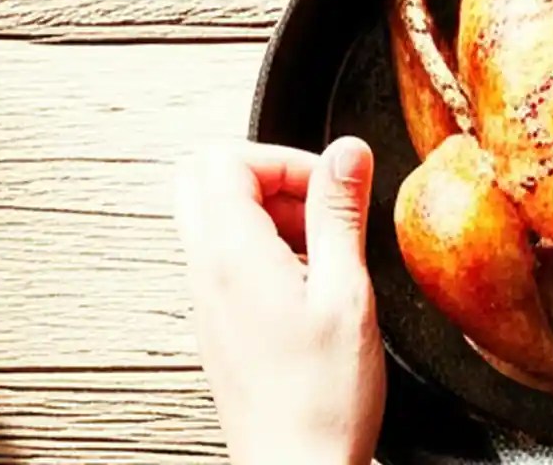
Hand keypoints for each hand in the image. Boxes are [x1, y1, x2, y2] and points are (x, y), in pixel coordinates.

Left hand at [174, 136, 384, 464]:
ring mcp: (206, 298)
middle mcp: (206, 272)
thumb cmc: (322, 400)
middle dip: (267, 175)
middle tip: (316, 206)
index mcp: (232, 254)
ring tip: (319, 249)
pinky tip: (309, 283)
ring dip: (267, 211)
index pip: (227, 157)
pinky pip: (224, 256)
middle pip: (205, 177)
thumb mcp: (346, 292)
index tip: (331, 185)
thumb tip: (347, 152)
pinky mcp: (217, 321)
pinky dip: (263, 247)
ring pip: (213, 215)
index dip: (286, 158)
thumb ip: (341, 213)